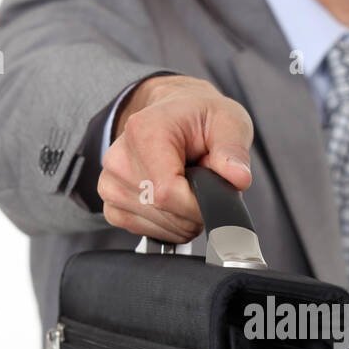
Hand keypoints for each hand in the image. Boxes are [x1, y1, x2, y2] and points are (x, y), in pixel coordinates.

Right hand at [99, 74, 253, 240]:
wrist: (176, 116)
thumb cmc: (200, 119)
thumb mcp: (228, 121)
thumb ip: (233, 150)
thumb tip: (237, 177)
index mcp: (144, 132)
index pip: (167, 192)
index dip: (198, 204)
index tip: (216, 193)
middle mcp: (119, 158)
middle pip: (163, 212)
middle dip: (195, 210)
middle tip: (204, 182)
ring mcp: (110, 184)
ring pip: (158, 226)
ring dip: (184, 219)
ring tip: (188, 187)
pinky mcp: (111, 205)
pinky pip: (147, 232)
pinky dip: (170, 226)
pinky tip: (175, 201)